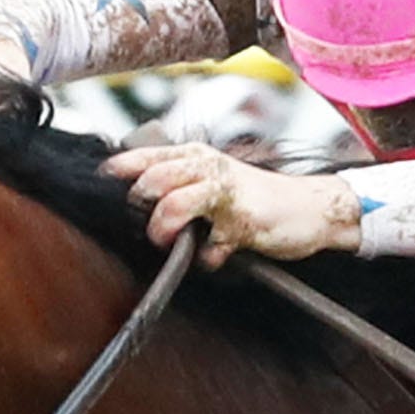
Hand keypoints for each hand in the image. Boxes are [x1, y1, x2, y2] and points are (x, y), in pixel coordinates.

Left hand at [101, 143, 362, 264]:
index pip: (145, 156)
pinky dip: (206, 257)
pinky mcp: (242, 223)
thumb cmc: (258, 198)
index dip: (119, 170)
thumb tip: (136, 201)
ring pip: (173, 203)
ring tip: (166, 241)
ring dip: (162, 228)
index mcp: (196, 156)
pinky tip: (213, 256)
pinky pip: (209, 245)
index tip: (102, 184)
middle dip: (139, 204)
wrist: (312, 209)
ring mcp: (226, 194)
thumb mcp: (215, 181)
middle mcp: (208, 168)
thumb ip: (181, 185)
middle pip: (153, 177)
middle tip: (147, 223)